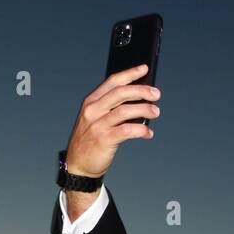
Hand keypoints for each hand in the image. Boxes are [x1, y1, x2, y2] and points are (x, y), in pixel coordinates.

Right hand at [64, 63, 160, 178]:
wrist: (78, 165)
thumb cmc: (90, 141)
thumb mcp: (95, 119)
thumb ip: (110, 108)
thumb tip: (137, 100)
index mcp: (91, 101)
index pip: (112, 82)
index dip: (129, 74)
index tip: (144, 69)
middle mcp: (93, 110)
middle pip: (120, 93)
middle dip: (141, 91)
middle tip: (155, 94)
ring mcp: (98, 125)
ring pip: (125, 111)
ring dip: (144, 110)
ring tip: (155, 112)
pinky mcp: (104, 140)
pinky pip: (126, 131)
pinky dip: (141, 131)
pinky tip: (148, 133)